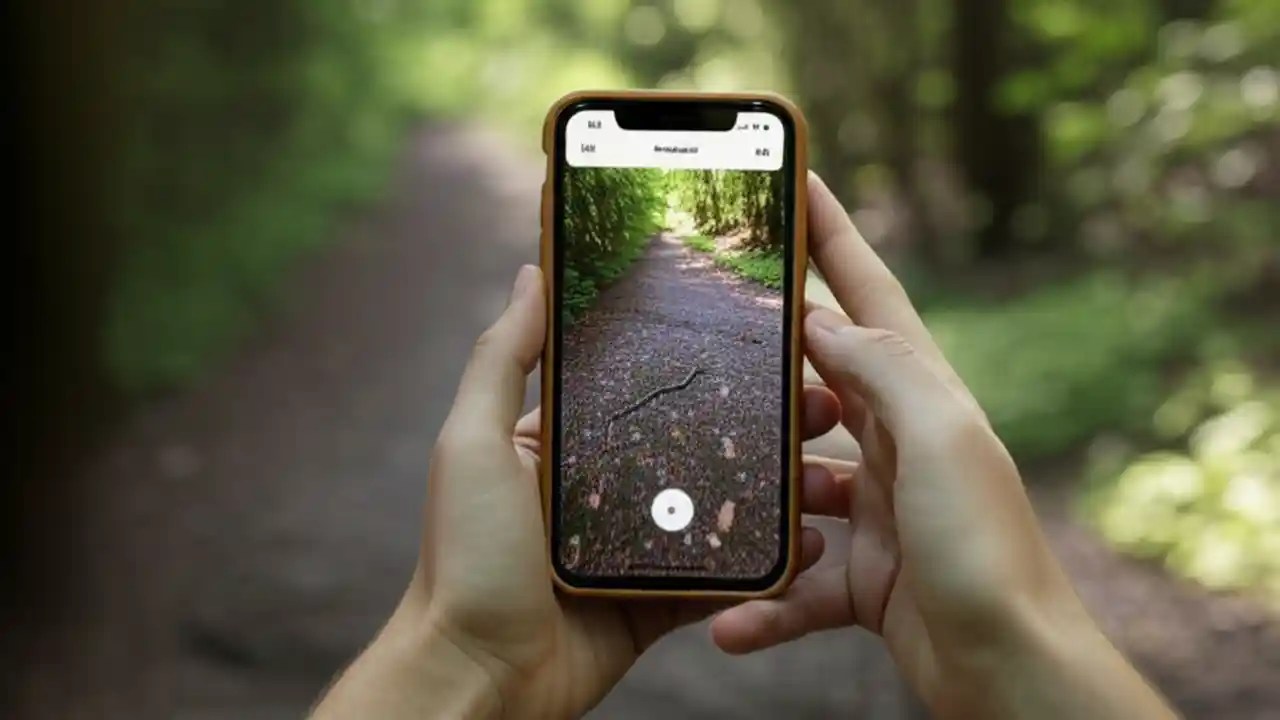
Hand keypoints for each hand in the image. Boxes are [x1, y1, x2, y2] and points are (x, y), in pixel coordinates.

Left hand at [314, 265, 836, 718]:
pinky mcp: (657, 601)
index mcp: (562, 444)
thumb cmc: (465, 555)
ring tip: (826, 471)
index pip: (642, 387)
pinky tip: (808, 542)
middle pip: (695, 443)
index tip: (762, 336)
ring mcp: (634, 547)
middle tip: (820, 403)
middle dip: (760, 423)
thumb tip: (534, 272)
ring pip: (717, 506)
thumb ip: (504, 358)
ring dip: (775, 490)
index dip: (700, 361)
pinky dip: (763, 563)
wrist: (477, 677)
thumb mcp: (472, 441)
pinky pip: (719, 576)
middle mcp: (603, 489)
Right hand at [710, 174, 1173, 718]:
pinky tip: (729, 617)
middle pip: (816, 381)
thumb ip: (885, 368)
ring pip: (788, 488)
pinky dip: (762, 601)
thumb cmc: (987, 550)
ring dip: (751, 509)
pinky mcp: (857, 576)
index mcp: (922, 395)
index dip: (834, 234)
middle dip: (762, 366)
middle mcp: (897, 442)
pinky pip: (793, 579)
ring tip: (709, 520)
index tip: (796, 183)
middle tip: (703, 343)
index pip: (870, 294)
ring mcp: (874, 510)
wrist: (1012, 672)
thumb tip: (820, 318)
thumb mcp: (941, 438)